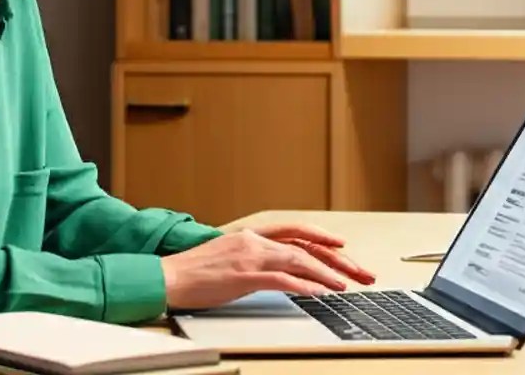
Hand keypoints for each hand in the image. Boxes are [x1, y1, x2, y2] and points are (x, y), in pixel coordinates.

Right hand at [159, 224, 375, 310]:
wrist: (168, 276)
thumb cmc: (194, 271)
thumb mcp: (227, 255)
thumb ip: (250, 256)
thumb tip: (272, 267)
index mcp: (249, 235)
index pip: (294, 229)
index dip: (320, 235)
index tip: (341, 245)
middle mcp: (253, 241)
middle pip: (303, 246)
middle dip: (334, 259)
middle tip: (356, 271)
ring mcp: (249, 257)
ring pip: (297, 260)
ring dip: (324, 273)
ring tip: (343, 284)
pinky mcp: (243, 276)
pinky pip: (280, 279)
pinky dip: (302, 286)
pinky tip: (317, 293)